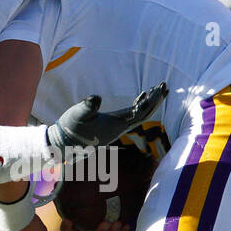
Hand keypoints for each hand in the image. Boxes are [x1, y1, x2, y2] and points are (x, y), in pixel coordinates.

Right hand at [46, 84, 166, 150]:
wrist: (65, 144)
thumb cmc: (71, 128)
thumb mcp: (77, 114)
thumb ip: (87, 106)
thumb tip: (95, 98)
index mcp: (116, 123)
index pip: (140, 111)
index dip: (152, 100)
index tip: (161, 89)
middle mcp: (120, 127)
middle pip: (145, 114)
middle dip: (156, 100)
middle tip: (166, 87)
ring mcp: (117, 127)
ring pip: (139, 115)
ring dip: (150, 103)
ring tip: (158, 90)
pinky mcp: (112, 126)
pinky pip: (131, 116)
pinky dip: (139, 106)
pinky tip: (141, 98)